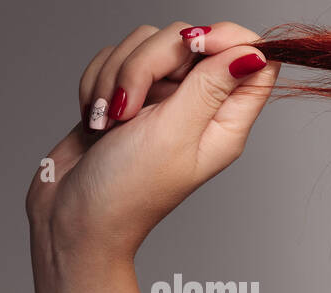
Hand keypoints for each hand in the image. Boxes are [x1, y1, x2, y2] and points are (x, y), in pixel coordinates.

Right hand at [26, 21, 279, 260]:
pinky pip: (115, 58)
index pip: (253, 60)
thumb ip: (210, 86)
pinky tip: (97, 117)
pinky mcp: (128, 95)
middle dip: (150, 62)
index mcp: (226, 123)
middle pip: (190, 41)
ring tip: (111, 120)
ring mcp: (163, 100)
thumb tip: (255, 53)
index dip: (227, 39)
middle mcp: (199, 108)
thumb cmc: (128, 188)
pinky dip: (100, 82)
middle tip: (133, 107)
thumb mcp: (174, 133)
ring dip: (118, 76)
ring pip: (147, 44)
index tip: (193, 45)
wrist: (75, 215)